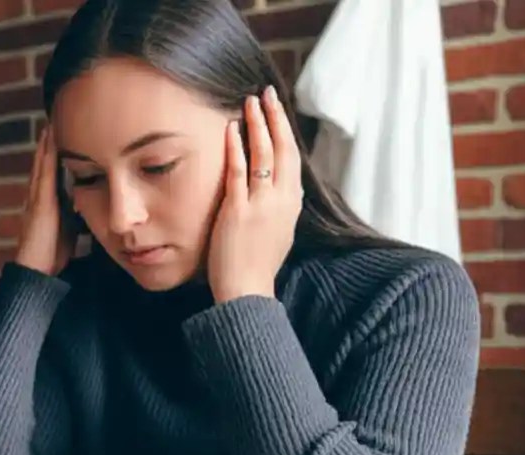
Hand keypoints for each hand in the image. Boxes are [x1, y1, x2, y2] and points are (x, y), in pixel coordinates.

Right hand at [14, 126, 77, 276]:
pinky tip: (49, 143)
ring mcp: (37, 199)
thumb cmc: (53, 254)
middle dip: (47, 145)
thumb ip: (75, 214)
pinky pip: (43, 175)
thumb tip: (91, 205)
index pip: (50, 174)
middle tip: (52, 122)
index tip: (59, 137)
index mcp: (46, 204)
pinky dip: (45, 157)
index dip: (53, 156)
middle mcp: (38, 198)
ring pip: (41, 166)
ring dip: (45, 146)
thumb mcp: (69, 229)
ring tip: (49, 126)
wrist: (39, 271)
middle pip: (43, 165)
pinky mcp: (40, 204)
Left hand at [207, 86, 302, 303]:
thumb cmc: (257, 265)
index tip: (277, 111)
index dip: (285, 131)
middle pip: (284, 148)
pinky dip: (237, 146)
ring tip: (249, 101)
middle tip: (266, 93)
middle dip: (275, 117)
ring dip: (257, 124)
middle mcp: (283, 200)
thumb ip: (279, 208)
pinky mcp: (239, 210)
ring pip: (264, 153)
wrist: (247, 291)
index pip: (293, 158)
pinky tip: (231, 128)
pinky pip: (238, 171)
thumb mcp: (278, 232)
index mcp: (293, 204)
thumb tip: (278, 190)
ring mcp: (262, 203)